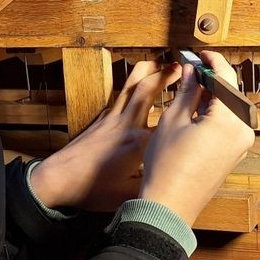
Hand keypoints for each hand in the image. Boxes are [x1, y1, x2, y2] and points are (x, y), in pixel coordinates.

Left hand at [29, 59, 181, 211]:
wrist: (57, 179)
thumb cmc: (90, 189)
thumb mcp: (128, 196)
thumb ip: (153, 186)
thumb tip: (172, 186)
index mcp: (138, 143)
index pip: (170, 122)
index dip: (187, 110)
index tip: (203, 102)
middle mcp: (126, 125)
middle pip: (148, 89)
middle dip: (166, 73)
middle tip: (181, 66)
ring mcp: (111, 119)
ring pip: (131, 85)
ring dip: (148, 70)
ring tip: (161, 63)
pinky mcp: (101, 119)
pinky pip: (120, 95)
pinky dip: (133, 85)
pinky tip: (139, 85)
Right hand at [139, 50, 254, 224]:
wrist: (169, 206)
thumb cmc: (168, 168)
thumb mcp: (173, 120)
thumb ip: (186, 91)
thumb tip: (191, 72)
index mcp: (229, 120)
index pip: (227, 77)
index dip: (212, 61)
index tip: (201, 54)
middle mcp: (242, 132)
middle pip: (231, 92)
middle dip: (212, 78)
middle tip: (192, 69)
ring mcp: (240, 145)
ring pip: (231, 108)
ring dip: (214, 95)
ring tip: (191, 88)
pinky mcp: (234, 154)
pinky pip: (230, 124)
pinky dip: (216, 113)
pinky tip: (197, 109)